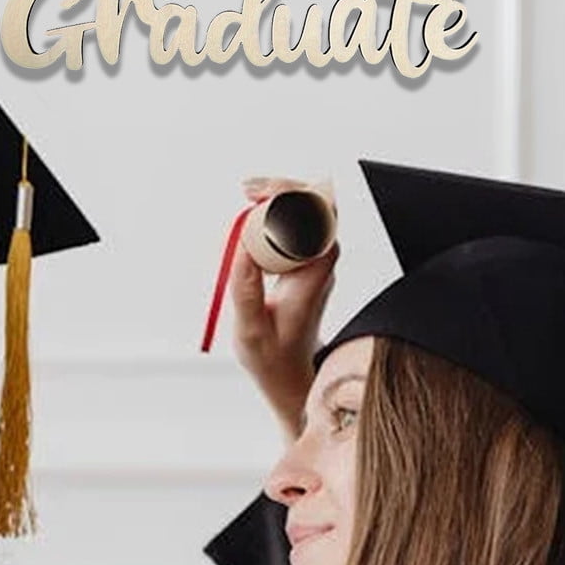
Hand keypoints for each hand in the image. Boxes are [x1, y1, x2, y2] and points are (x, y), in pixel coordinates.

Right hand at [229, 177, 338, 439]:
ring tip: (249, 194)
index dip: (291, 198)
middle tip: (248, 188)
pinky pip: (298, 229)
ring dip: (282, 198)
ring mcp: (314, 263)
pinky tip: (254, 214)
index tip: (258, 196)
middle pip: (318, 208)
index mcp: (315, 274)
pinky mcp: (303, 265)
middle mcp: (321, 264)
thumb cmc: (273, 359)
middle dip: (285, 189)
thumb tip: (242, 247)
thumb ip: (245, 289)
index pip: (317, 220)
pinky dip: (277, 215)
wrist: (292, 375)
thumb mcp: (250, 330)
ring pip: (310, 215)